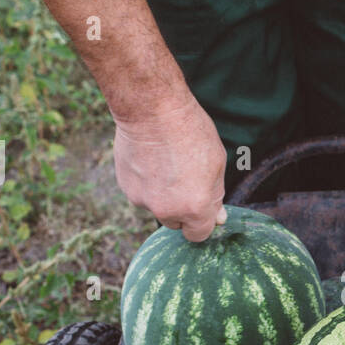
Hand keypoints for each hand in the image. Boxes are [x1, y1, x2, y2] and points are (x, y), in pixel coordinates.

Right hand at [112, 96, 227, 241]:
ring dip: (162, 194)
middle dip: (182, 209)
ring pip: (157, 206)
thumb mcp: (217, 163)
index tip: (203, 207)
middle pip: (176, 223)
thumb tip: (217, 219)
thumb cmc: (190, 132)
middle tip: (184, 177)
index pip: (198, 235)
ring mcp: (143, 200)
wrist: (151, 109)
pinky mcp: (126, 187)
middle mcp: (167, 211)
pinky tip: (150, 158)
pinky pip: (141, 192)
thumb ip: (215, 195)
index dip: (202, 222)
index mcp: (195, 208)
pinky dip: (146, 181)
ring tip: (166, 162)